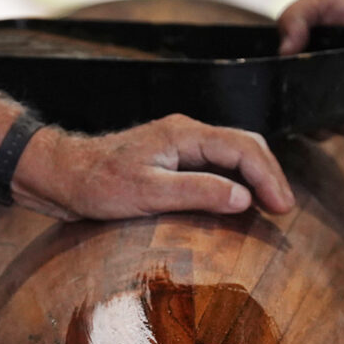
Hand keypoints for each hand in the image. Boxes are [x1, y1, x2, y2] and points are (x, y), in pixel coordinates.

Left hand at [22, 115, 294, 219]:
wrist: (60, 176)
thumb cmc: (97, 185)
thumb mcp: (148, 193)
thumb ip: (197, 192)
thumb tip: (243, 198)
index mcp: (184, 135)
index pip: (244, 148)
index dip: (269, 178)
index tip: (282, 208)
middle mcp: (186, 133)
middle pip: (244, 146)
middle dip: (269, 176)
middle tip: (283, 210)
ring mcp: (179, 145)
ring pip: (232, 155)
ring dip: (255, 178)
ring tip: (269, 208)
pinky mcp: (171, 160)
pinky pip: (215, 165)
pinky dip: (235, 181)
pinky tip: (238, 203)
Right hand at [277, 0, 343, 136]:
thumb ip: (297, 15)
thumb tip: (282, 50)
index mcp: (298, 68)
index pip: (273, 88)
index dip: (269, 92)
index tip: (276, 86)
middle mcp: (314, 92)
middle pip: (290, 117)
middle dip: (293, 114)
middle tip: (307, 97)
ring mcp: (337, 110)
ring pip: (317, 131)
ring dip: (322, 122)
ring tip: (338, 101)